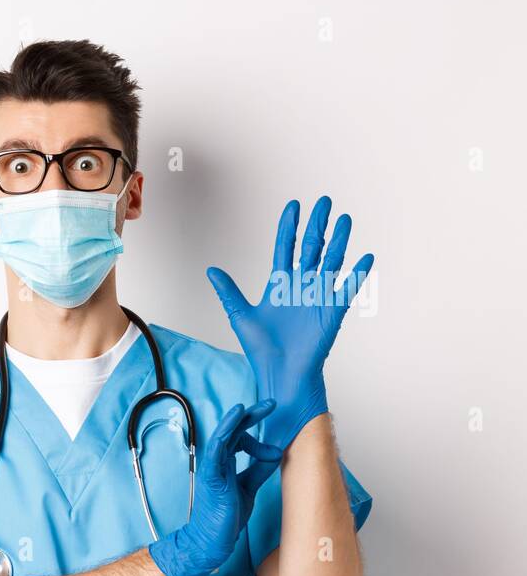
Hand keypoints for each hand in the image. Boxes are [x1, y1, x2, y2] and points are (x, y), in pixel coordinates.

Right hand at [148, 400, 282, 575]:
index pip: (241, 440)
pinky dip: (225, 431)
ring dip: (238, 419)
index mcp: (226, 464)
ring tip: (253, 407)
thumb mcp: (249, 488)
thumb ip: (259, 469)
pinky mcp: (211, 476)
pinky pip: (216, 448)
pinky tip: (235, 418)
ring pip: (224, 435)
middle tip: (271, 404)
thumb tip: (275, 452)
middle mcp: (218, 462)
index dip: (258, 439)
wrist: (212, 540)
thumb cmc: (225, 516)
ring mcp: (213, 468)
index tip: (277, 446)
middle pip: (233, 431)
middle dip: (251, 416)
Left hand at [206, 196, 373, 448]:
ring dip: (339, 241)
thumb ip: (229, 292)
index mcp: (280, 284)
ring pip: (331, 262)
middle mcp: (301, 286)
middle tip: (325, 201)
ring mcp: (318, 297)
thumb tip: (211, 270)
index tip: (294, 205)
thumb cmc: (261, 349)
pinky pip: (347, 289)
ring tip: (345, 219)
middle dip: (318, 224)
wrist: (279, 374)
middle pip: (312, 248)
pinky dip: (357, 274)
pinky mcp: (332, 312)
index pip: (286, 247)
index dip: (289, 227)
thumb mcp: (240, 316)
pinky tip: (365, 258)